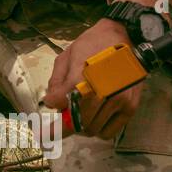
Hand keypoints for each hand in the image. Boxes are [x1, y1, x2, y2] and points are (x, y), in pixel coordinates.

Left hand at [43, 17, 141, 139]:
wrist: (126, 37)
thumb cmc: (92, 44)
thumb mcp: (67, 56)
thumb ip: (56, 82)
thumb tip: (51, 104)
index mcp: (82, 77)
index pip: (63, 108)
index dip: (51, 124)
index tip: (41, 134)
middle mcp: (102, 92)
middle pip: (78, 124)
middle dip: (66, 123)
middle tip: (64, 115)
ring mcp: (118, 101)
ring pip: (92, 130)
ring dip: (82, 126)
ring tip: (81, 112)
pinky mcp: (130, 107)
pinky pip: (109, 132)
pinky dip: (98, 129)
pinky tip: (95, 117)